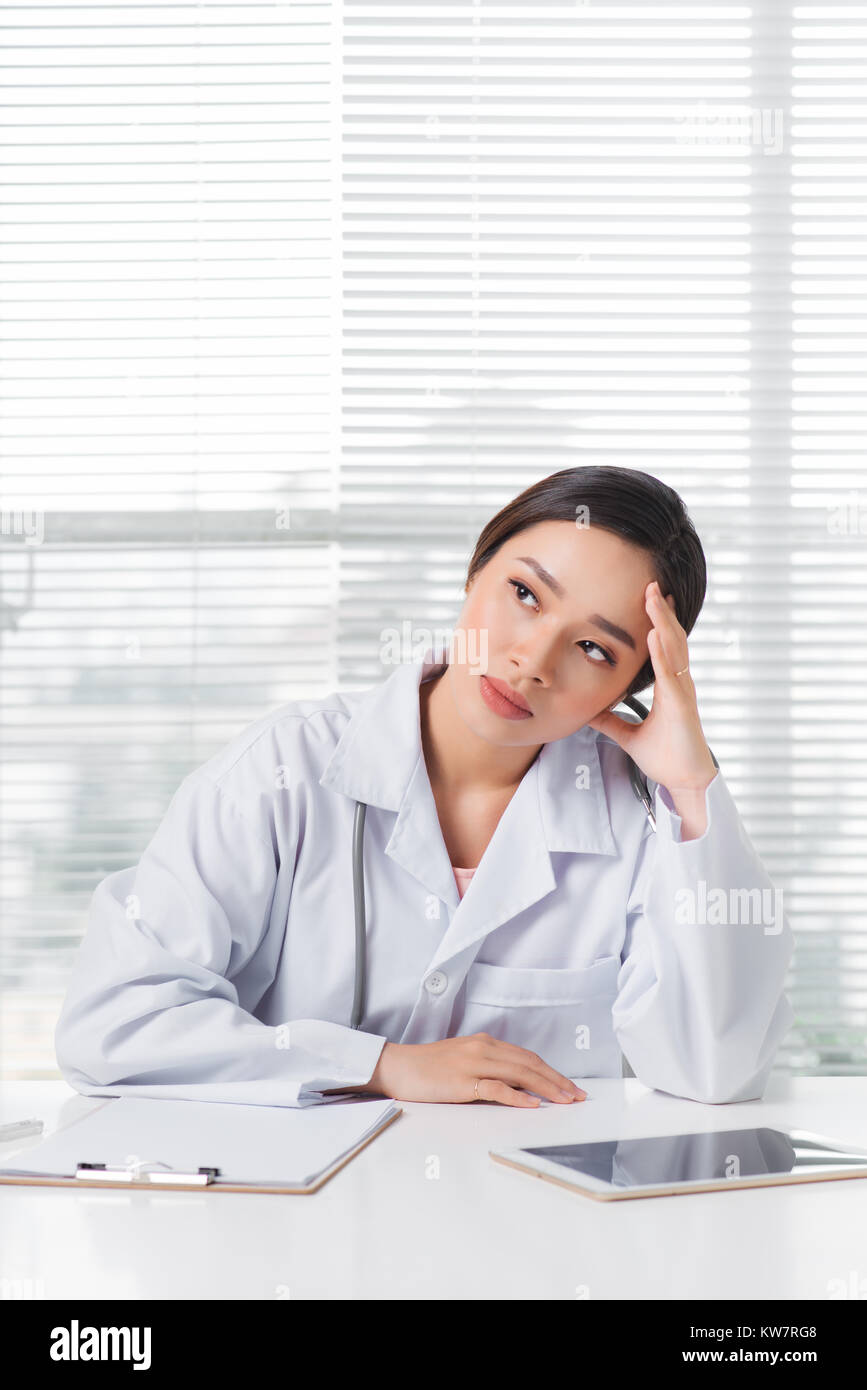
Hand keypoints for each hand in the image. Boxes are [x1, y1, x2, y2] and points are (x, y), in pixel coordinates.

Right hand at [353, 1037, 586, 1107]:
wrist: (397, 1066)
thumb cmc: (428, 1068)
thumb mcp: (463, 1061)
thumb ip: (489, 1067)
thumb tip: (517, 1085)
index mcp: (485, 1043)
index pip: (528, 1057)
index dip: (552, 1072)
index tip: (570, 1087)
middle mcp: (483, 1048)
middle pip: (530, 1064)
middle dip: (558, 1080)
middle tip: (577, 1096)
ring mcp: (473, 1063)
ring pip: (519, 1073)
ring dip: (546, 1088)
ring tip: (565, 1100)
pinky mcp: (462, 1081)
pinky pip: (496, 1088)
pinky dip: (517, 1096)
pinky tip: (532, 1104)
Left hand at [585, 579, 716, 793]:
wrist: (684, 781)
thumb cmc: (666, 757)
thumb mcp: (629, 735)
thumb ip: (612, 721)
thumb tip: (590, 711)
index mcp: (670, 687)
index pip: (664, 646)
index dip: (658, 622)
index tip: (649, 599)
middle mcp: (679, 684)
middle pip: (671, 639)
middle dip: (661, 611)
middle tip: (652, 584)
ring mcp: (682, 693)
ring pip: (674, 649)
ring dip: (663, 621)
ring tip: (654, 597)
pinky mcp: (682, 707)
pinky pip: (671, 675)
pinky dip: (662, 653)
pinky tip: (655, 635)